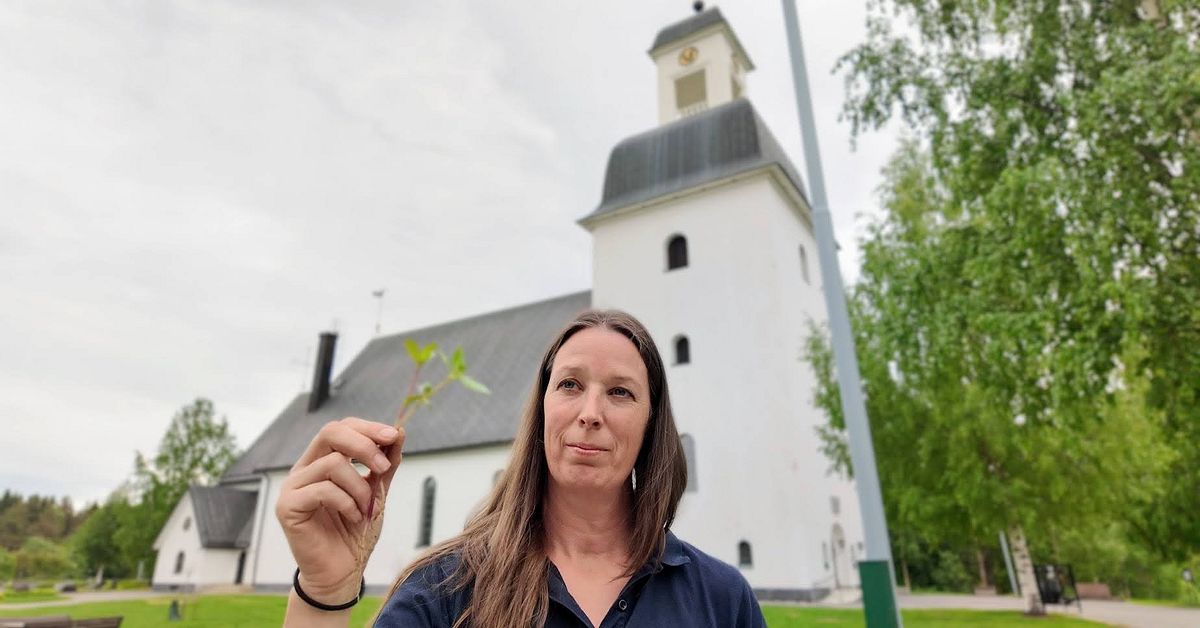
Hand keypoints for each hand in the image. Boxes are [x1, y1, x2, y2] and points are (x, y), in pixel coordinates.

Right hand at [275, 417, 403, 603]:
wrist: (342, 572)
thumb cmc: (355, 532)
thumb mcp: (377, 492)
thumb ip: (385, 464)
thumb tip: (399, 431)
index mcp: (321, 461)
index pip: (341, 428)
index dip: (368, 428)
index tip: (394, 435)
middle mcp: (304, 469)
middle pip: (330, 433)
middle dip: (365, 445)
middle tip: (384, 467)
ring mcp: (292, 487)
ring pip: (333, 464)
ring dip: (360, 487)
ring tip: (366, 508)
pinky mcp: (287, 507)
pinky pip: (323, 490)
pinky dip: (347, 503)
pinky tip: (353, 518)